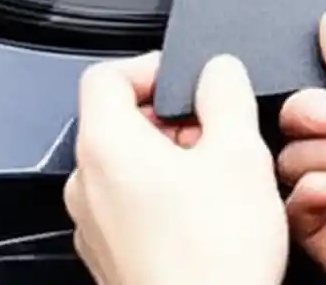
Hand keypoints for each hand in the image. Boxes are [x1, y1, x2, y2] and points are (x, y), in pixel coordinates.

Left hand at [64, 53, 286, 284]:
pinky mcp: (109, 258)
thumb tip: (218, 69)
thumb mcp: (239, 154)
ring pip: (126, 168)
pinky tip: (204, 220)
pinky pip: (128, 209)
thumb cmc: (213, 259)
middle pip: (118, 123)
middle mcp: (86, 184)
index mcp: (105, 146)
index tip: (187, 80)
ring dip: (168, 162)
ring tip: (216, 182)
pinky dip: (161, 201)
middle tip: (215, 136)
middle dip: (170, 121)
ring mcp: (93, 225)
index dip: (149, 67)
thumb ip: (225, 93)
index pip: (106, 75)